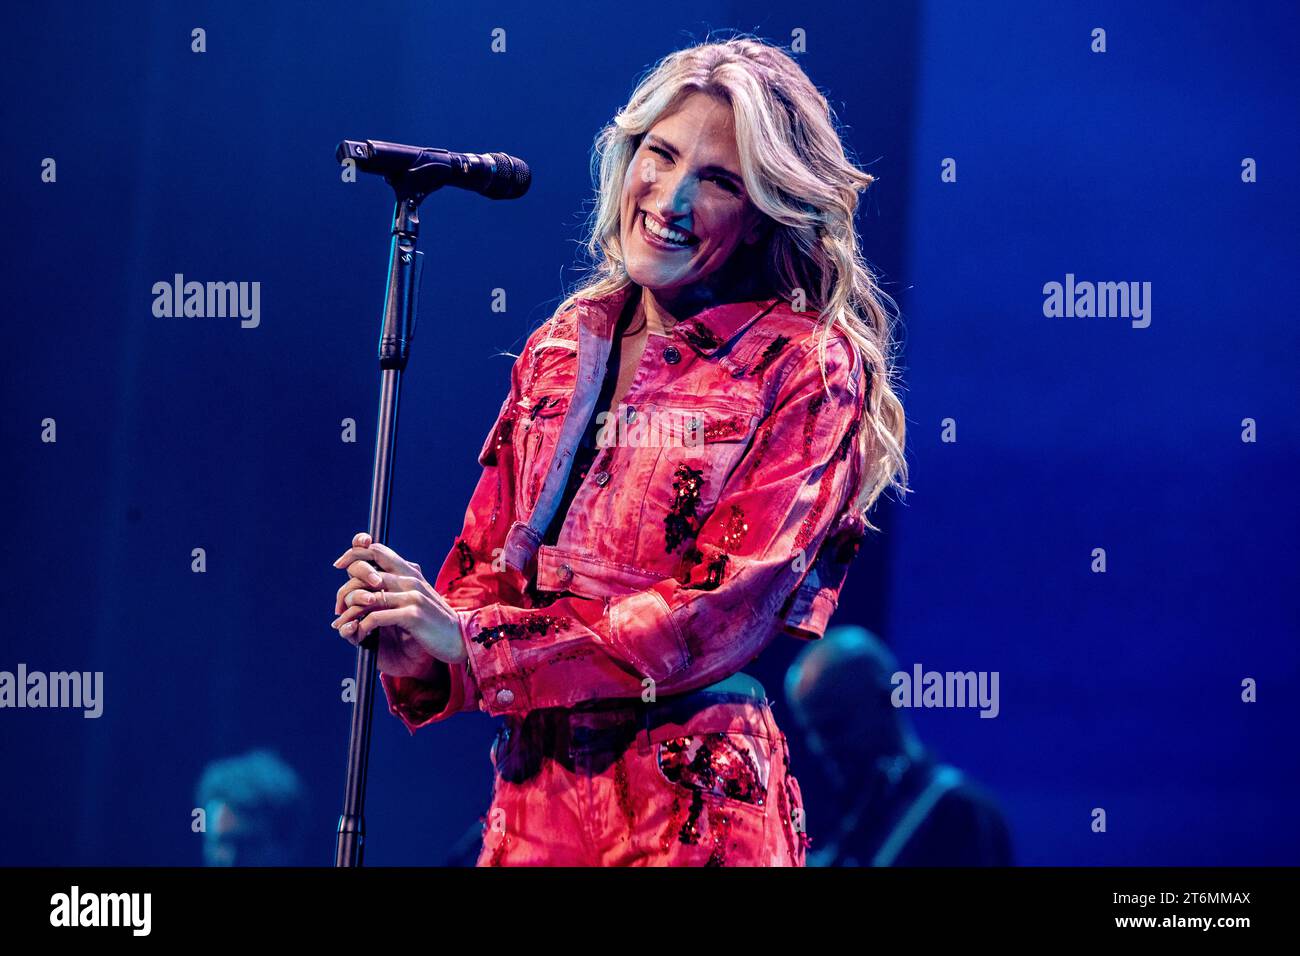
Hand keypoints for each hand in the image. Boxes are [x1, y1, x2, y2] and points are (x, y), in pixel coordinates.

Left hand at [330, 532, 468, 675]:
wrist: (460, 640)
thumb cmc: (433, 623)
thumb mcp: (415, 599)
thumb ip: (395, 589)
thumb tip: (366, 588)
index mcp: (410, 571)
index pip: (377, 550)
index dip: (354, 554)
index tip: (338, 565)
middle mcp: (410, 578)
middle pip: (365, 571)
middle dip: (345, 591)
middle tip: (338, 608)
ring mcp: (412, 595)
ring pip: (366, 596)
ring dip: (350, 613)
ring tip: (344, 625)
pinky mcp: (413, 614)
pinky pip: (375, 616)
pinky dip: (362, 627)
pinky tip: (361, 635)